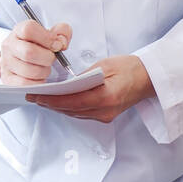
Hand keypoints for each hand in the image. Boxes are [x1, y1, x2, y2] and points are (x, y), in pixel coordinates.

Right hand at [0, 20, 72, 84]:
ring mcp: (6, 63)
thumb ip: (62, 32)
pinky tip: (39, 78)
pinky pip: (25, 84)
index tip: (56, 45)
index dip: (47, 38)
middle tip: (51, 58)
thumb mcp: (52, 34)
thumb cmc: (39, 46)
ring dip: (44, 72)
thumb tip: (61, 43)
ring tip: (44, 68)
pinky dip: (38, 83)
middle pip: (29, 52)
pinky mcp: (7, 79)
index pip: (28, 29)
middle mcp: (9, 45)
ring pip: (29, 70)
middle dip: (47, 58)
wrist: (23, 59)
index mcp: (19, 30)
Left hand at [28, 54, 154, 122]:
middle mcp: (105, 110)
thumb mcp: (105, 65)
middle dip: (50, 104)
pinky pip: (82, 114)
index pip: (72, 101)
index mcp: (106, 96)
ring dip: (58, 107)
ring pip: (75, 114)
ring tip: (41, 99)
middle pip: (71, 110)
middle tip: (33, 96)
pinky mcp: (106, 116)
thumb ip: (85, 76)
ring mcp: (106, 116)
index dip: (52, 100)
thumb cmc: (130, 68)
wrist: (149, 78)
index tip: (37, 96)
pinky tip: (59, 101)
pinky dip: (69, 108)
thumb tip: (67, 84)